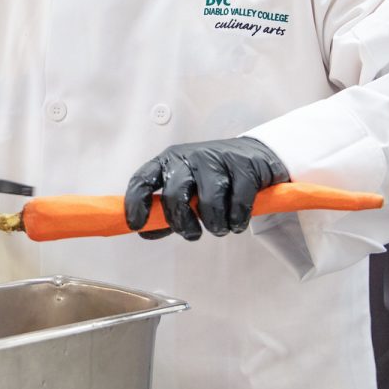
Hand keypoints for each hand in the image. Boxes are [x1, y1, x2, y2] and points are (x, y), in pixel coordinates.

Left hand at [124, 137, 287, 240]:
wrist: (253, 155)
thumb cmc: (212, 177)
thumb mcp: (187, 188)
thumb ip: (167, 210)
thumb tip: (146, 231)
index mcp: (169, 161)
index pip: (143, 179)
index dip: (136, 203)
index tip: (136, 225)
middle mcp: (189, 157)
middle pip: (175, 195)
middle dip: (182, 222)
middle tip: (192, 233)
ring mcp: (217, 159)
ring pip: (209, 203)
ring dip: (216, 224)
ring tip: (220, 225)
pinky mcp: (243, 166)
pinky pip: (237, 204)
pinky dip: (237, 220)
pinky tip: (237, 219)